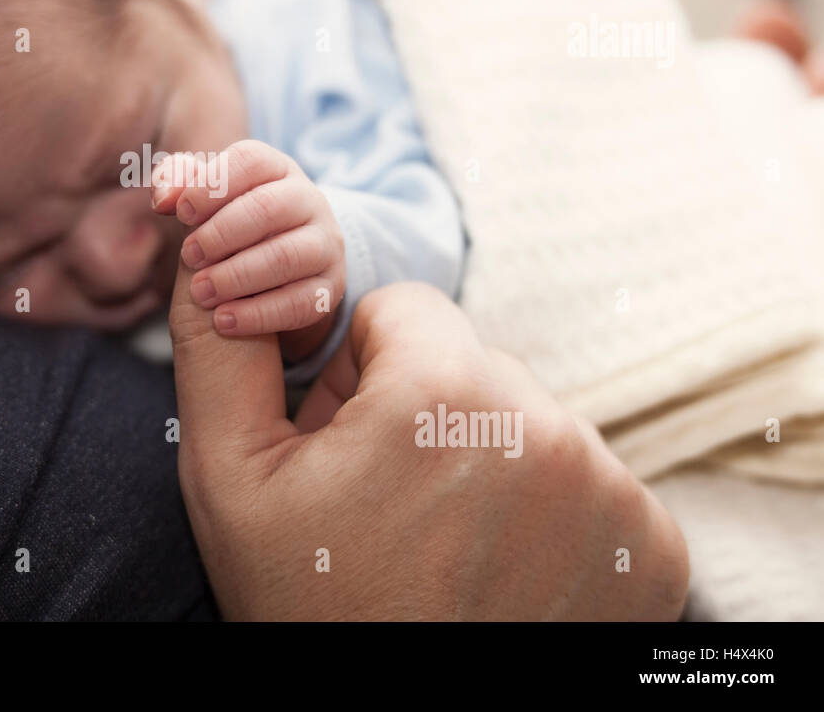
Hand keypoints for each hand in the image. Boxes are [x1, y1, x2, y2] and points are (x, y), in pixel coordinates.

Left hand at [152, 140, 344, 361]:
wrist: (283, 267)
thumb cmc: (233, 223)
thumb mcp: (207, 199)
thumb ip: (177, 186)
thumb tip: (163, 198)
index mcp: (277, 169)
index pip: (250, 161)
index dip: (212, 185)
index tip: (182, 213)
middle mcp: (309, 200)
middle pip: (268, 208)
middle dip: (220, 234)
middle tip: (187, 256)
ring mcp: (326, 244)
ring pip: (287, 256)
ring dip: (236, 276)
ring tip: (201, 292)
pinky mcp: (331, 287)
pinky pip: (300, 302)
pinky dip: (258, 315)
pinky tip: (223, 321)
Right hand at [168, 264, 690, 620]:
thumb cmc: (310, 607)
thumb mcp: (230, 477)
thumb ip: (220, 349)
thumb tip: (207, 251)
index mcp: (442, 391)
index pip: (403, 309)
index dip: (359, 374)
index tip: (347, 445)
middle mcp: (546, 426)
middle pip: (469, 363)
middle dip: (424, 412)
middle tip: (386, 504)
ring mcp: (611, 490)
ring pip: (528, 419)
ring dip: (486, 459)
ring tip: (442, 542)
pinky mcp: (652, 545)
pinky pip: (588, 479)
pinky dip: (547, 511)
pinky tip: (501, 567)